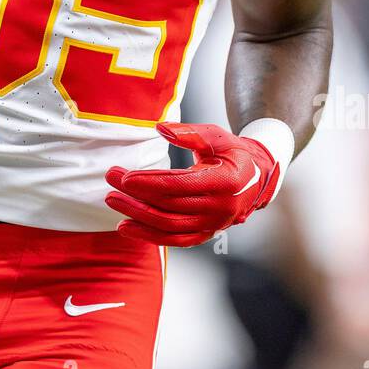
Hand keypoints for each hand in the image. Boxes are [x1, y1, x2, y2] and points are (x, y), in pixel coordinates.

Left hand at [104, 122, 278, 246]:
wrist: (257, 178)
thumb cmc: (234, 152)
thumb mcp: (217, 136)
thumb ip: (189, 133)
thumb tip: (160, 129)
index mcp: (226, 181)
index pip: (180, 185)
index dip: (149, 182)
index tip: (124, 176)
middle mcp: (221, 208)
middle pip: (170, 205)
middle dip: (136, 194)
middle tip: (111, 180)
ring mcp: (215, 224)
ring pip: (169, 226)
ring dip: (137, 216)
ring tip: (113, 201)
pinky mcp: (207, 233)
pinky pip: (175, 239)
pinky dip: (149, 236)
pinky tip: (127, 227)